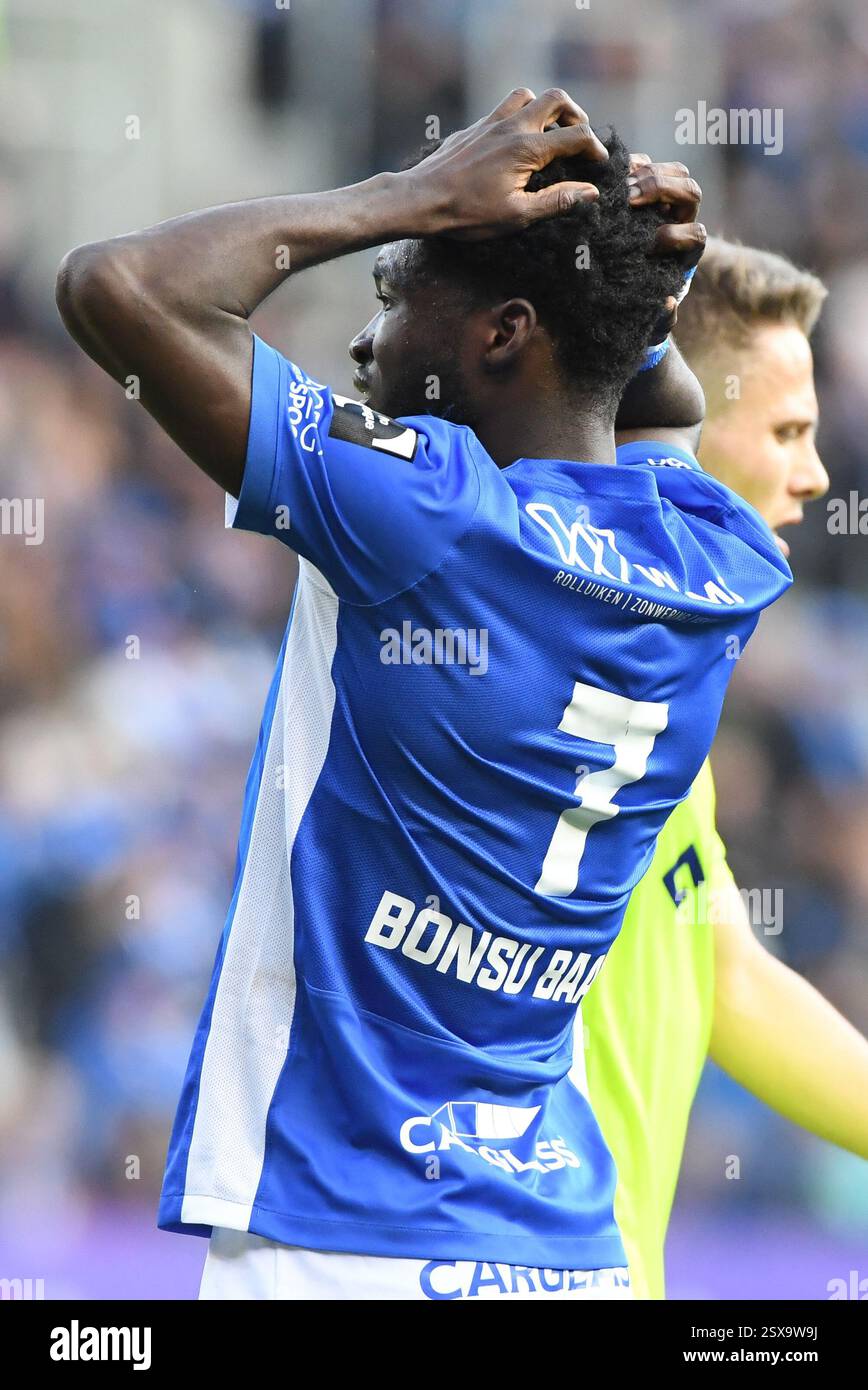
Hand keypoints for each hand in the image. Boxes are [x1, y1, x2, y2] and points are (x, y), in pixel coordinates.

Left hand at [398, 88, 608, 240]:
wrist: (421, 199)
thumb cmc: (467, 213)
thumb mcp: (517, 215)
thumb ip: (557, 201)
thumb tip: (590, 193)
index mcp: (527, 149)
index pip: (576, 137)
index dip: (595, 148)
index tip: (599, 163)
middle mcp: (512, 127)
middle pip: (555, 99)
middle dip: (575, 114)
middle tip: (578, 136)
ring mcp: (490, 122)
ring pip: (527, 95)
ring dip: (544, 107)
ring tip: (548, 131)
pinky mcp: (474, 127)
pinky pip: (502, 109)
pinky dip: (518, 117)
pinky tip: (514, 142)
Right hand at [628, 155, 705, 337]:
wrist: (624, 293)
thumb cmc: (641, 310)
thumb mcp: (652, 322)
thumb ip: (663, 319)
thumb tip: (669, 302)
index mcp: (687, 254)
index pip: (697, 235)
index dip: (678, 235)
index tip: (652, 243)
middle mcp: (682, 223)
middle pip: (691, 191)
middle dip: (663, 189)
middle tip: (631, 199)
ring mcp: (665, 203)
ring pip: (677, 172)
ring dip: (651, 173)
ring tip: (623, 186)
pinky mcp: (646, 191)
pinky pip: (649, 165)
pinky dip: (634, 166)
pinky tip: (615, 176)